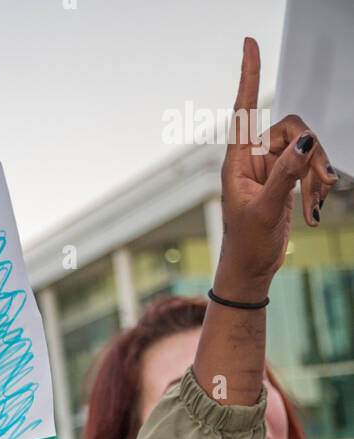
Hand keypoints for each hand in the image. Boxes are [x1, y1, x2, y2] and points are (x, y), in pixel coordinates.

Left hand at [214, 38, 336, 301]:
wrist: (250, 272)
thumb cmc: (246, 246)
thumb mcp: (267, 209)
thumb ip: (287, 174)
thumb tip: (306, 141)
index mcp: (237, 162)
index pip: (244, 110)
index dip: (249, 75)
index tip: (250, 43)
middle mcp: (253, 160)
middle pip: (292, 131)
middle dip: (312, 154)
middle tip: (323, 181)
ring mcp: (270, 169)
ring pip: (305, 150)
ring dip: (316, 175)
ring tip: (316, 205)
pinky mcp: (284, 180)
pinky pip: (308, 169)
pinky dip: (315, 187)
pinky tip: (313, 212)